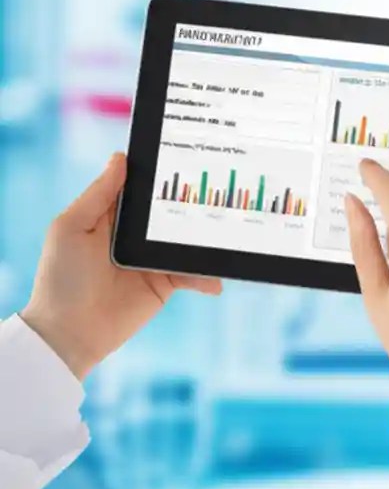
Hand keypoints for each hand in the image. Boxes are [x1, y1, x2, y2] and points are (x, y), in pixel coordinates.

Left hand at [20, 153, 222, 379]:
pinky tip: (216, 279)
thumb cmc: (61, 277)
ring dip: (206, 240)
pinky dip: (207, 275)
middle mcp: (135, 235)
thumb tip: (121, 158)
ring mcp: (153, 259)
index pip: (141, 188)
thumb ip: (99, 194)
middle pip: (171, 211)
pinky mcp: (166, 283)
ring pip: (187, 241)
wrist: (71, 332)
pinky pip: (192, 273)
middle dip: (194, 202)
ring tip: (226, 235)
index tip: (187, 156)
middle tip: (218, 193)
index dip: (160, 174)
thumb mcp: (71, 227)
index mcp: (111, 216)